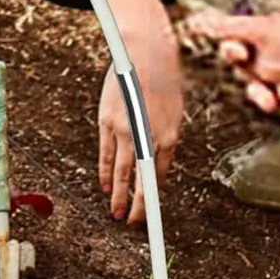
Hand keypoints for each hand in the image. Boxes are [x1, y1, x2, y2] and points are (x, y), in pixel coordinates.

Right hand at [99, 20, 183, 223]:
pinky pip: (106, 153)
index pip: (160, 179)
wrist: (146, 54)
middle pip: (140, 182)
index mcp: (169, 138)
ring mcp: (124, 130)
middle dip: (137, 207)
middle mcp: (147, 138)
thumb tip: (154, 162)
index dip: (154, 201)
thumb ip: (164, 140)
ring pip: (121, 171)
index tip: (152, 218)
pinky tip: (106, 185)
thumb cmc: (164, 82)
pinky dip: (106, 172)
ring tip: (116, 212)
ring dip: (118, 194)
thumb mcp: (173, 114)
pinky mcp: (106, 121)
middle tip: (134, 224)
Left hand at [190, 0, 279, 143]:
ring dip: (270, 94)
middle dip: (248, 63)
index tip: (201, 27)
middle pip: (243, 66)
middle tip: (253, 60)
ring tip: (276, 94)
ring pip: (265, 96)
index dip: (210, 27)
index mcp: (267, 33)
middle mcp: (269, 64)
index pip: (224, 30)